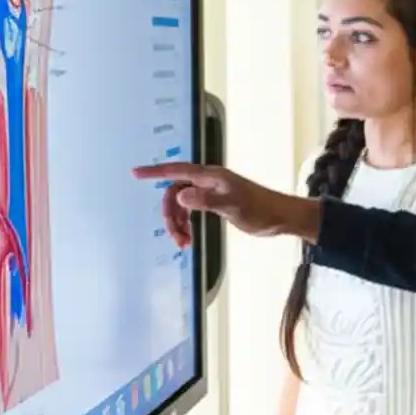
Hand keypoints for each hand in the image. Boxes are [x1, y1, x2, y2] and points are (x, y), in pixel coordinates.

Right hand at [130, 163, 320, 246]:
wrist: (280, 216)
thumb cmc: (261, 209)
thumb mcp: (233, 206)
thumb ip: (206, 200)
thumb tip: (180, 195)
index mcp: (211, 177)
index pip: (177, 170)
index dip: (155, 172)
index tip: (135, 173)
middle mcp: (209, 181)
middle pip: (175, 192)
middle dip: (170, 216)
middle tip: (177, 239)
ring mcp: (211, 191)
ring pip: (181, 204)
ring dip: (178, 224)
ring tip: (184, 243)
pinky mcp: (214, 202)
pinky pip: (190, 209)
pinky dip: (186, 223)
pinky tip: (189, 238)